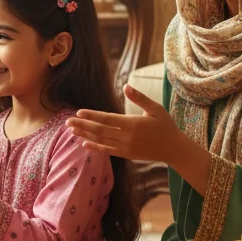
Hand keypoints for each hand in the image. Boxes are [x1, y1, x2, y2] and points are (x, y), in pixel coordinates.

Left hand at [67, 84, 181, 163]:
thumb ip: (140, 98)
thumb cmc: (165, 125)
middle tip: (67, 121)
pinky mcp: (126, 154)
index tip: (78, 112)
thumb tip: (126, 86)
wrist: (174, 149)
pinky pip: (107, 151)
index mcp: (133, 123)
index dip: (92, 116)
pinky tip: (84, 144)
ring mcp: (126, 147)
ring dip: (85, 135)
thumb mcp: (156, 109)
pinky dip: (95, 147)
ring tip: (71, 131)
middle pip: (100, 130)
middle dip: (82, 125)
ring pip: (101, 141)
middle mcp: (127, 137)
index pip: (107, 119)